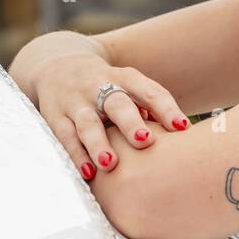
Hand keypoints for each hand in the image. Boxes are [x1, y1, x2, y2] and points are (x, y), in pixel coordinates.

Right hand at [33, 53, 189, 181]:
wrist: (57, 65)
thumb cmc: (108, 86)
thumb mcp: (129, 87)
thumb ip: (151, 108)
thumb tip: (182, 134)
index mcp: (124, 78)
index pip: (148, 91)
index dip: (166, 108)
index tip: (182, 128)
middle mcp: (99, 86)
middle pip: (116, 104)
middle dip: (130, 123)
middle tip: (144, 142)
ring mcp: (76, 101)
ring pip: (87, 123)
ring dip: (99, 143)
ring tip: (110, 164)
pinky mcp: (56, 116)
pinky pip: (66, 137)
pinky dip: (77, 155)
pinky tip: (89, 173)